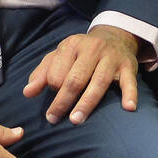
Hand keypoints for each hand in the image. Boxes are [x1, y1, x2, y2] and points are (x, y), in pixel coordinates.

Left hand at [23, 25, 140, 124]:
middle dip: (63, 100)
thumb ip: (42, 73)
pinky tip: (128, 108)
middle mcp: (92, 49)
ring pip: (98, 82)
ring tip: (76, 120)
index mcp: (72, 45)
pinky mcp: (129, 66)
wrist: (115, 37)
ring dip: (87, 103)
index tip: (52, 103)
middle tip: (54, 118)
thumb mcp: (60, 56)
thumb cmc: (82, 52)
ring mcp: (112, 58)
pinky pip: (129, 81)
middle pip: (75, 78)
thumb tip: (27, 92)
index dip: (53, 89)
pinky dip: (130, 94)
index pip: (57, 72)